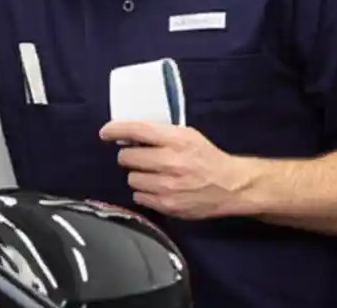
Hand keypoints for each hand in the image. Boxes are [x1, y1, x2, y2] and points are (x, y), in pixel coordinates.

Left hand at [99, 120, 254, 220]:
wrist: (231, 186)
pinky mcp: (167, 205)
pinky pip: (138, 197)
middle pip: (126, 158)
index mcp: (176, 140)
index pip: (136, 131)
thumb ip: (159, 134)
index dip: (115, 130)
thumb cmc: (206, 157)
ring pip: (131, 179)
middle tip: (140, 158)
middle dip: (130, 157)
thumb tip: (126, 135)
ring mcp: (167, 186)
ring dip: (137, 176)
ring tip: (153, 174)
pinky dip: (144, 192)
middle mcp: (170, 162)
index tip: (105, 133)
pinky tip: (158, 188)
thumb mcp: (187, 135)